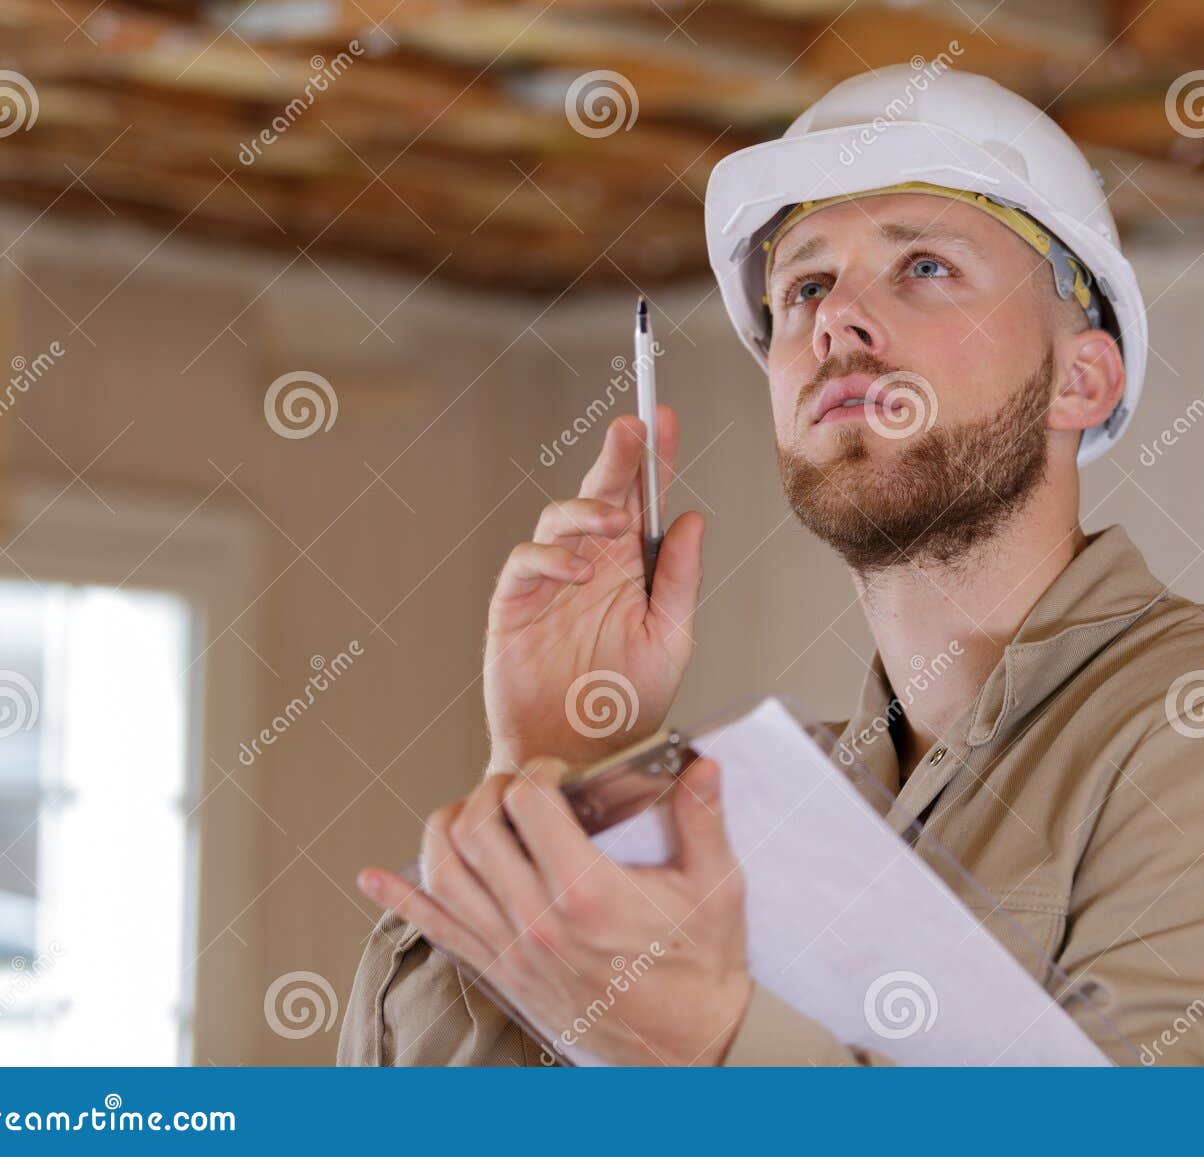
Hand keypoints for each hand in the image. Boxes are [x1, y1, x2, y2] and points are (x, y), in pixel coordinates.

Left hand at [357, 754, 751, 1065]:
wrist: (684, 1048)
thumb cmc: (700, 971)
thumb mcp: (717, 888)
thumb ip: (705, 819)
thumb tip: (702, 764)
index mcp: (587, 892)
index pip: (528, 804)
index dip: (537, 771)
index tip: (557, 772)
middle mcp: (538, 921)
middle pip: (476, 830)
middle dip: (489, 791)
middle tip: (515, 786)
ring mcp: (512, 950)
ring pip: (443, 875)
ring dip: (444, 831)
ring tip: (468, 811)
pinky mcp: (502, 973)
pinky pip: (437, 932)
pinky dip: (401, 901)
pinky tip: (376, 879)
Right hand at [484, 406, 704, 771]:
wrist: (578, 758)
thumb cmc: (625, 705)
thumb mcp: (670, 642)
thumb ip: (678, 581)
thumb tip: (688, 520)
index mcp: (632, 568)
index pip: (644, 502)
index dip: (653, 460)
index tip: (666, 420)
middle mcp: (592, 565)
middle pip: (601, 495)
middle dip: (617, 458)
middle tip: (634, 427)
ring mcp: (551, 582)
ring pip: (560, 520)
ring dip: (588, 510)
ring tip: (616, 522)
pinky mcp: (515, 604)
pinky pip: (526, 562)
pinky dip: (551, 557)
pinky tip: (579, 569)